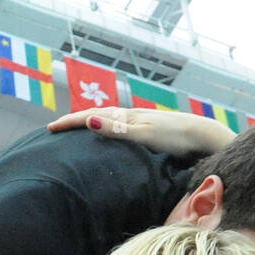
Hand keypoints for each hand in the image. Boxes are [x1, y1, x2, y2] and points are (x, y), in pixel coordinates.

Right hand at [48, 106, 234, 156]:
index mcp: (127, 116)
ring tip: (76, 131)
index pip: (90, 117)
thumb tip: (88, 121)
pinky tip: (108, 139)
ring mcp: (141, 124)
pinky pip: (119, 131)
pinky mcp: (150, 134)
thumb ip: (116, 129)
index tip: (49, 129)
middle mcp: (132, 117)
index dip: (69, 123)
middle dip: (75, 121)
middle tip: (56, 128)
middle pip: (97, 115)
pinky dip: (106, 132)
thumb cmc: (176, 137)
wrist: (205, 137)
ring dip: (90, 125)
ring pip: (108, 122)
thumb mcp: (143, 134)